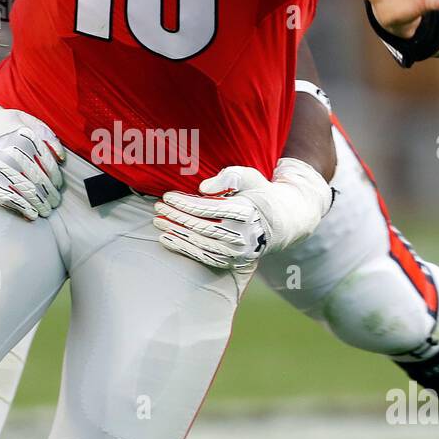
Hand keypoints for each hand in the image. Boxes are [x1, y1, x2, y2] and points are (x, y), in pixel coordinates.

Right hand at [0, 107, 64, 219]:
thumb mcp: (18, 117)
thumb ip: (42, 131)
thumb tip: (60, 157)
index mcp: (24, 137)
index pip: (49, 164)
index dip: (56, 178)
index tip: (57, 185)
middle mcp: (14, 153)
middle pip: (41, 180)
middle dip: (50, 194)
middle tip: (54, 202)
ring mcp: (0, 169)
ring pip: (29, 192)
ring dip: (40, 204)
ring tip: (46, 210)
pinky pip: (11, 199)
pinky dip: (24, 208)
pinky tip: (31, 214)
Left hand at [153, 159, 332, 271]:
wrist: (281, 222)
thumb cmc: (259, 193)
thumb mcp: (249, 177)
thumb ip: (227, 177)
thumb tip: (201, 188)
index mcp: (245, 211)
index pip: (207, 208)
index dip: (184, 202)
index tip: (167, 196)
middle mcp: (242, 234)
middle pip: (199, 226)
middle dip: (175, 216)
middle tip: (158, 207)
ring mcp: (237, 251)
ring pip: (198, 242)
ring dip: (175, 232)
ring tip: (158, 221)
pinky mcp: (232, 261)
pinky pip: (202, 256)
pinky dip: (182, 247)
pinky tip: (167, 238)